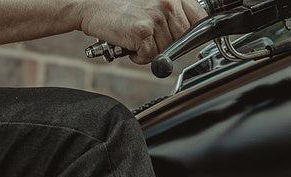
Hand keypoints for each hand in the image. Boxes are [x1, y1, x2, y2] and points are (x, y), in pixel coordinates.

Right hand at [76, 0, 207, 65]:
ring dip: (151, 50)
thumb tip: (191, 34)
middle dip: (167, 43)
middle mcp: (168, 2)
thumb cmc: (119, 6)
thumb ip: (173, 13)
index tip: (186, 39)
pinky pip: (150, 57)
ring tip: (135, 37)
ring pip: (166, 50)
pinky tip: (129, 43)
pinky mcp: (143, 32)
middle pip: (183, 38)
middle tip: (148, 36)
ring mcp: (156, 17)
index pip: (199, 18)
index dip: (193, 33)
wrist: (91, 5)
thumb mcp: (152, 1)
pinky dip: (138, 57)